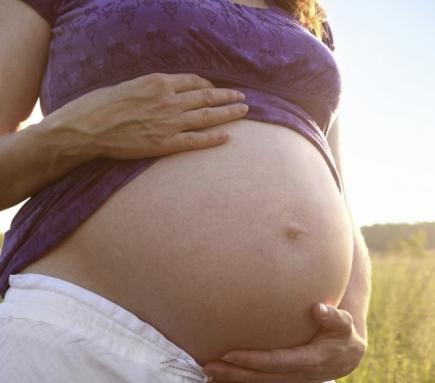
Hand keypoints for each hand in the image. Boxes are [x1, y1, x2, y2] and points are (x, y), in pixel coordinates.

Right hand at [42, 72, 248, 160]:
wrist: (86, 129)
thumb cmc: (100, 105)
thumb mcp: (128, 86)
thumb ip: (152, 89)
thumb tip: (166, 91)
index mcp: (158, 83)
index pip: (193, 81)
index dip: (207, 84)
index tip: (215, 87)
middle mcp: (168, 101)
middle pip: (206, 96)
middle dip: (227, 96)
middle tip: (242, 97)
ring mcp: (169, 123)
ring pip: (207, 116)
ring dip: (228, 113)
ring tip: (243, 111)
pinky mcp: (165, 144)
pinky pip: (196, 140)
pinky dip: (214, 138)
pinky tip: (227, 136)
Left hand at [202, 303, 366, 382]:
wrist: (346, 357)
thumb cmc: (341, 336)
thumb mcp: (343, 324)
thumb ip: (333, 317)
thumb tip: (319, 308)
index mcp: (307, 360)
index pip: (275, 361)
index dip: (252, 360)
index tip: (229, 354)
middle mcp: (295, 377)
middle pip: (259, 378)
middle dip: (232, 373)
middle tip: (207, 367)